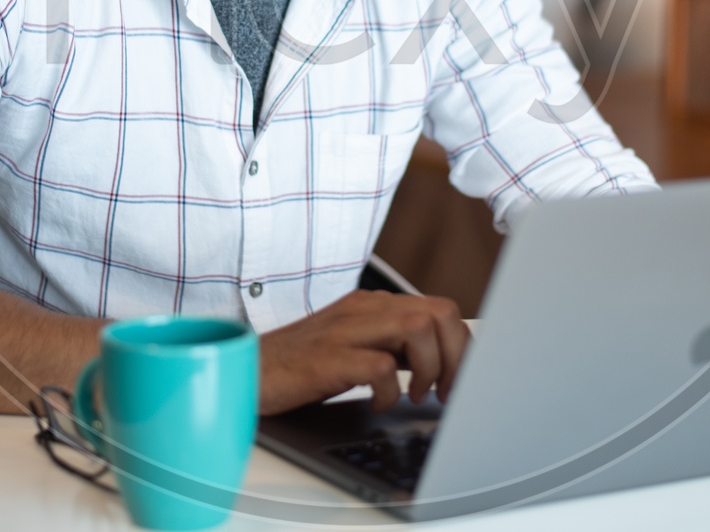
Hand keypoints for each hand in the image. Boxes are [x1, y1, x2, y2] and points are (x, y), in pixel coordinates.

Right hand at [258, 289, 468, 415]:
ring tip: (416, 394)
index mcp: (374, 305)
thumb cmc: (301, 365)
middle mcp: (364, 310)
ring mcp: (345, 330)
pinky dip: (389, 391)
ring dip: (429, 368)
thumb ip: (396, 348)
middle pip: (438, 313)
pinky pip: (380, 366)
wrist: (248, 371)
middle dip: (454, 356)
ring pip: (417, 328)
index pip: (440, 309)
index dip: (460, 346)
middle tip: (444, 390)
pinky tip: (376, 403)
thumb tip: (443, 366)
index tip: (458, 379)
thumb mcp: (357, 347)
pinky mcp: (328, 357)